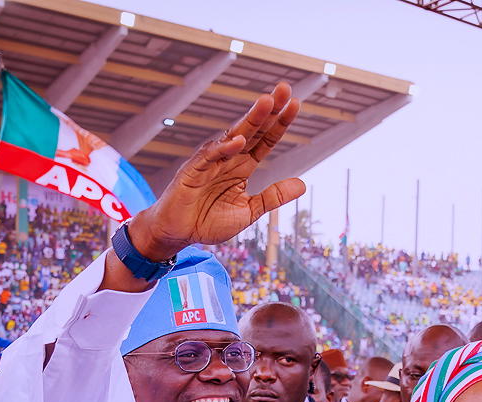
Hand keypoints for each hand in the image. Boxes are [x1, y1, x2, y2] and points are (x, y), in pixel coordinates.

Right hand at [105, 82, 305, 289]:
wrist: (178, 232)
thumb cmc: (209, 220)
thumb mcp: (249, 211)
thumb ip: (272, 197)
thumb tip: (302, 185)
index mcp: (243, 166)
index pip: (265, 140)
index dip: (280, 124)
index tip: (296, 104)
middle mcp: (229, 158)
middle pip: (252, 129)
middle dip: (269, 110)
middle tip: (284, 88)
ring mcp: (210, 162)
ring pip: (233, 136)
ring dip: (250, 119)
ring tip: (267, 102)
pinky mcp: (192, 171)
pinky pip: (209, 157)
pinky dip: (223, 149)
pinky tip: (239, 141)